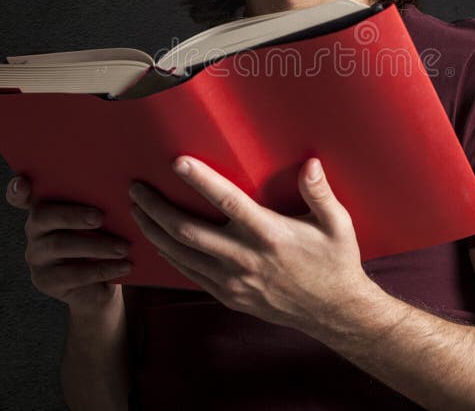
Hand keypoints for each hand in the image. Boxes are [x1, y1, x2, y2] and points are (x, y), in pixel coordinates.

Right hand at [6, 175, 132, 314]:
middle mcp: (34, 229)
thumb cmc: (102, 237)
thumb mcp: (101, 218)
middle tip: (100, 217)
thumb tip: (118, 189)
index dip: (17, 190)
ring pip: (59, 245)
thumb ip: (98, 202)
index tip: (23, 183)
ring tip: (123, 247)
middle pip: (44, 216)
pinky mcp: (46, 281)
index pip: (20, 196)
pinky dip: (102, 268)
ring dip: (96, 245)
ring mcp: (36, 256)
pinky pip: (73, 274)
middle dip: (73, 215)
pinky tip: (123, 266)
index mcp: (44, 207)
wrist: (101, 282)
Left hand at [128, 156, 377, 334]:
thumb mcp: (338, 224)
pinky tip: (157, 241)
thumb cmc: (335, 262)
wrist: (332, 312)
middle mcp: (245, 258)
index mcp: (269, 235)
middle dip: (157, 208)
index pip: (228, 202)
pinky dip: (168, 256)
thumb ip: (320, 193)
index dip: (201, 181)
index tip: (177, 162)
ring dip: (154, 231)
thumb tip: (310, 164)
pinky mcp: (228, 295)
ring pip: (181, 255)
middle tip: (136, 188)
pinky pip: (189, 274)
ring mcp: (233, 281)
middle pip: (188, 231)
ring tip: (137, 210)